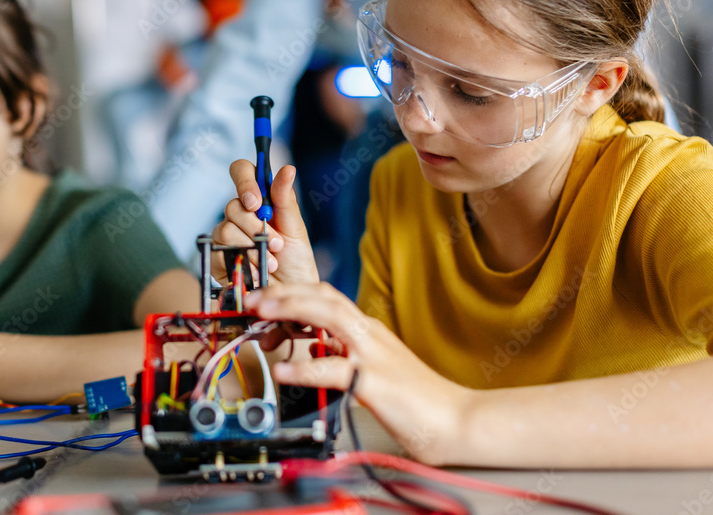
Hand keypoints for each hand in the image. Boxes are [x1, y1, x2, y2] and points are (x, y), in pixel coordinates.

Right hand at [212, 161, 318, 285]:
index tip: (255, 201)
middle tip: (277, 244)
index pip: (242, 173)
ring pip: (226, 229)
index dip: (244, 181)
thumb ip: (285, 199)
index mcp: (259, 201)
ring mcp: (227, 236)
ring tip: (271, 261)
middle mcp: (240, 215)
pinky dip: (243, 262)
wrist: (290, 293)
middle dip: (256, 227)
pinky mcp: (218, 258)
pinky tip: (257, 270)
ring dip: (252, 247)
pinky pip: (220, 252)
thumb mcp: (295, 228)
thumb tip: (288, 169)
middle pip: (232, 206)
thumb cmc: (295, 261)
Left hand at [245, 283, 474, 465]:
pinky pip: (335, 370)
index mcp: (368, 331)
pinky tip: (284, 370)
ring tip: (263, 312)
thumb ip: (344, 354)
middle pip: (324, 296)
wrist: (458, 421)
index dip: (292, 291)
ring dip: (291, 309)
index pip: (326, 296)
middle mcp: (370, 335)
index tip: (264, 296)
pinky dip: (305, 367)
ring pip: (329, 317)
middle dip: (284, 291)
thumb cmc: (418, 400)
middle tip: (253, 297)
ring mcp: (374, 356)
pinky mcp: (376, 383)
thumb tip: (311, 347)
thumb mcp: (374, 368)